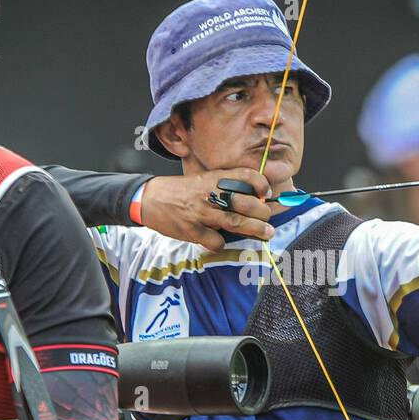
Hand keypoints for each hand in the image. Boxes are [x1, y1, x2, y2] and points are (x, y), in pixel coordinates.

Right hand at [139, 169, 274, 250]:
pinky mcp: (192, 230)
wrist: (150, 198)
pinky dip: (221, 244)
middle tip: (268, 219)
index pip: (246, 175)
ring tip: (267, 233)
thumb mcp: (203, 180)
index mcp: (214, 178)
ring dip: (255, 229)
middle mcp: (210, 193)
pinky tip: (219, 242)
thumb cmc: (181, 191)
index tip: (266, 194)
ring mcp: (202, 212)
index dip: (261, 184)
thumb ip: (224, 187)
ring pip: (237, 222)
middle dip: (263, 213)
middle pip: (247, 203)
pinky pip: (216, 241)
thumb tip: (253, 198)